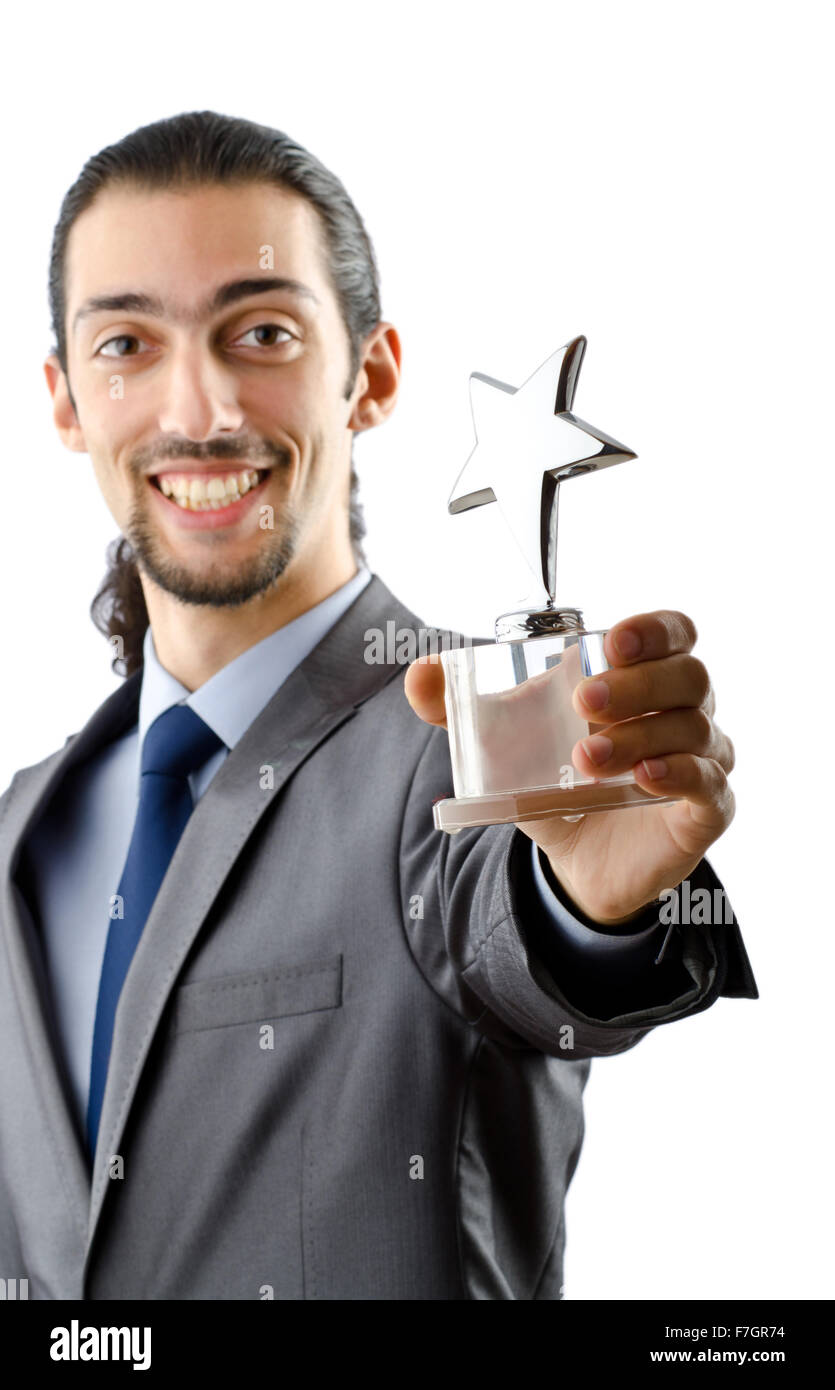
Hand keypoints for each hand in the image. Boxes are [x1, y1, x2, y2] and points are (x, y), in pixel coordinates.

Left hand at [403, 610, 735, 926]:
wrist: (574, 860)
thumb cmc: (557, 778)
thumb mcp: (505, 740)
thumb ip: (460, 704)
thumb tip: (419, 673)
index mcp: (646, 677)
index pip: (674, 633)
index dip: (653, 629)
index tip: (611, 642)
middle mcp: (686, 711)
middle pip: (688, 677)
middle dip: (636, 684)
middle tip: (583, 701)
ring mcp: (703, 759)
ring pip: (693, 730)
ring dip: (637, 738)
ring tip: (586, 758)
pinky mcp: (706, 811)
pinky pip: (709, 784)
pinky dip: (678, 774)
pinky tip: (643, 779)